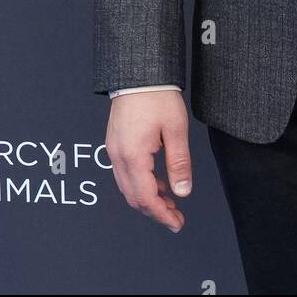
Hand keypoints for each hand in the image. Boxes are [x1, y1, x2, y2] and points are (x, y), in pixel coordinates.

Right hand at [106, 89, 191, 232]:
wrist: (139, 72)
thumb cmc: (157, 95)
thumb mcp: (175, 129)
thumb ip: (179, 163)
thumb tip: (182, 191)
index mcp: (133, 155)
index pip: (146, 197)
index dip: (162, 214)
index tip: (177, 223)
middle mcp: (118, 156)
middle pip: (133, 197)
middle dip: (155, 210)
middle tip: (176, 217)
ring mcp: (114, 149)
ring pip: (127, 187)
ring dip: (148, 198)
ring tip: (171, 202)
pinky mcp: (115, 143)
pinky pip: (125, 173)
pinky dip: (141, 183)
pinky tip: (158, 183)